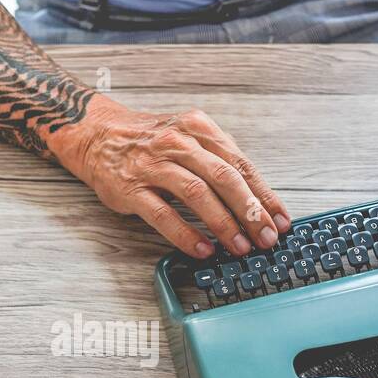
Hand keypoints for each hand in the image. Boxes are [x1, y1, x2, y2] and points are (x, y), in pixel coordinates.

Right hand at [50, 100, 290, 257]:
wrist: (97, 135)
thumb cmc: (148, 141)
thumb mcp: (188, 136)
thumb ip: (218, 159)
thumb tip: (256, 198)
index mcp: (198, 128)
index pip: (240, 164)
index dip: (264, 194)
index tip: (280, 220)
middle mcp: (178, 142)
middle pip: (223, 177)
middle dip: (249, 211)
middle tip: (265, 238)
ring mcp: (153, 165)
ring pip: (196, 194)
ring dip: (223, 223)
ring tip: (239, 247)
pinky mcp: (131, 188)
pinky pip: (163, 214)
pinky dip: (186, 233)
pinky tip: (203, 249)